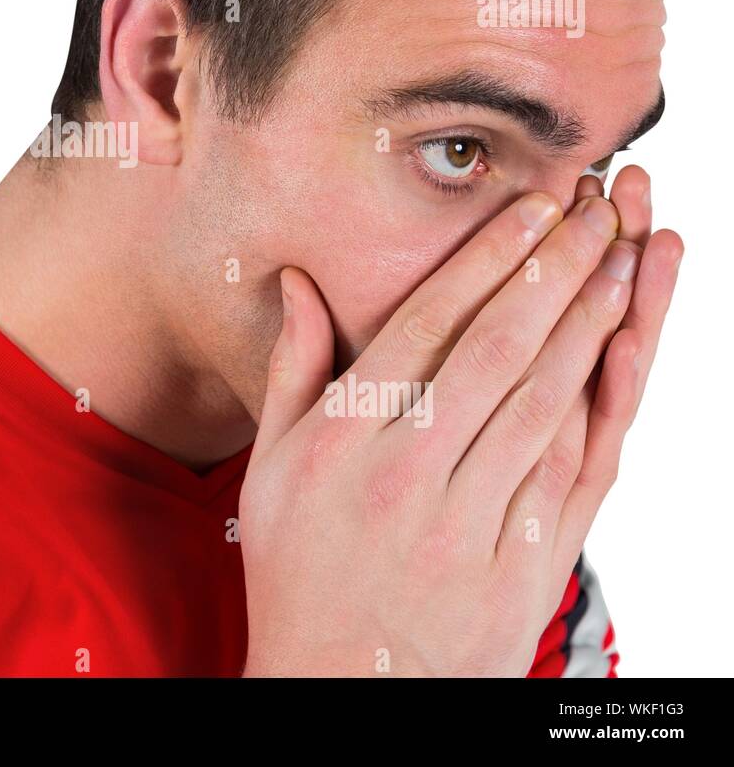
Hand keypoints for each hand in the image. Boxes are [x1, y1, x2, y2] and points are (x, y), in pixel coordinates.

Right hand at [239, 186, 674, 675]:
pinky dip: (597, 410)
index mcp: (346, 442)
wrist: (343, 687)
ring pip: (543, 403)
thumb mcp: (273, 466)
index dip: (485, 260)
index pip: (428, 327)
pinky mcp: (521, 568)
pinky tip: (619, 357)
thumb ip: (294, 368)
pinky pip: (568, 476)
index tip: (529, 208)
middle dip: (553, 270)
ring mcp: (470, 524)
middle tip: (595, 209)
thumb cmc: (298, 567)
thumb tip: (298, 281)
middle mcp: (409, 475)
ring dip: (589, 325)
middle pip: (496, 351)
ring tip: (620, 261)